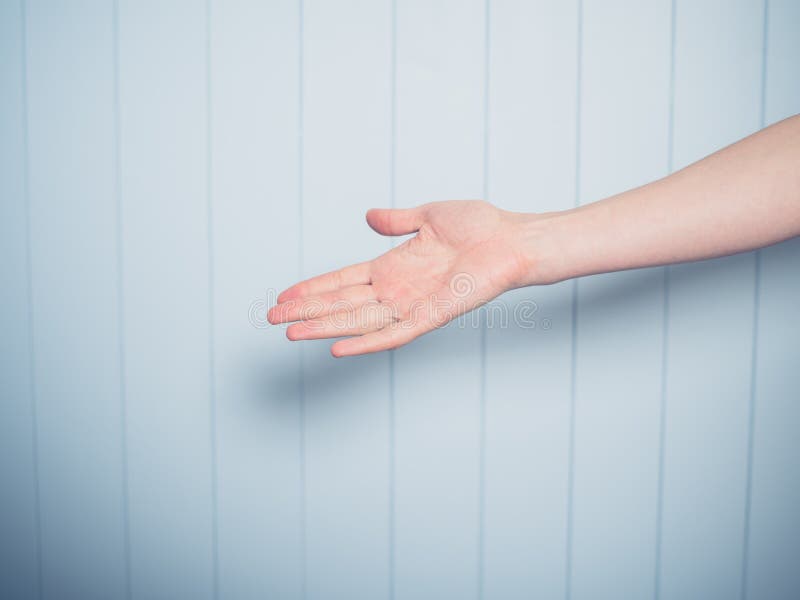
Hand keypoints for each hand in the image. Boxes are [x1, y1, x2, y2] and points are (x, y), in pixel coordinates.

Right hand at [267, 200, 531, 356]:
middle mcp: (397, 289)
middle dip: (306, 311)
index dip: (312, 288)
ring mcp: (412, 304)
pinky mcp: (432, 315)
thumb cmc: (478, 226)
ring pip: (358, 321)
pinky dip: (365, 343)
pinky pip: (394, 334)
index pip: (342, 280)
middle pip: (341, 303)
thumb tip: (368, 217)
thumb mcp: (428, 215)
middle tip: (271, 319)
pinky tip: (337, 348)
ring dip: (323, 328)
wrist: (512, 239)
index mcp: (392, 266)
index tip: (284, 295)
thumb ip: (396, 220)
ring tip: (290, 333)